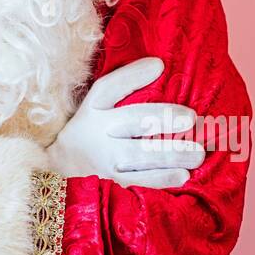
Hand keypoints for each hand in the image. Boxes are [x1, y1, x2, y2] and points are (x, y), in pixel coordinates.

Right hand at [45, 57, 205, 186]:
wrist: (57, 179)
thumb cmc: (88, 139)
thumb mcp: (93, 113)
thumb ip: (119, 93)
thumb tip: (159, 65)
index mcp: (91, 112)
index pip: (109, 88)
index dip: (132, 76)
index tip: (159, 65)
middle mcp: (96, 135)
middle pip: (133, 121)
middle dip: (164, 117)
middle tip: (190, 117)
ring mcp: (103, 163)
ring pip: (141, 156)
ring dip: (172, 153)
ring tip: (197, 152)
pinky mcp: (111, 188)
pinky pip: (140, 183)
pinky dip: (162, 180)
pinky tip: (182, 176)